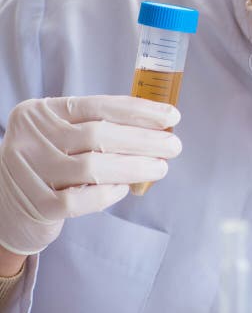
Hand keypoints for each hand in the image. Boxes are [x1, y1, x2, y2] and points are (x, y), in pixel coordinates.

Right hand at [0, 95, 181, 255]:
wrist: (7, 206)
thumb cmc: (49, 163)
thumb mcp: (62, 134)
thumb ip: (98, 126)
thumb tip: (157, 127)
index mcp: (40, 112)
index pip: (98, 105)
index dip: (139, 111)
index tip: (171, 117)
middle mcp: (30, 138)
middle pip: (99, 135)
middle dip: (144, 140)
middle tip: (174, 146)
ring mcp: (29, 172)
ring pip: (93, 167)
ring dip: (135, 167)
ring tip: (160, 168)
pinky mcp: (35, 205)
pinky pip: (79, 201)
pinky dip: (107, 194)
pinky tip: (124, 189)